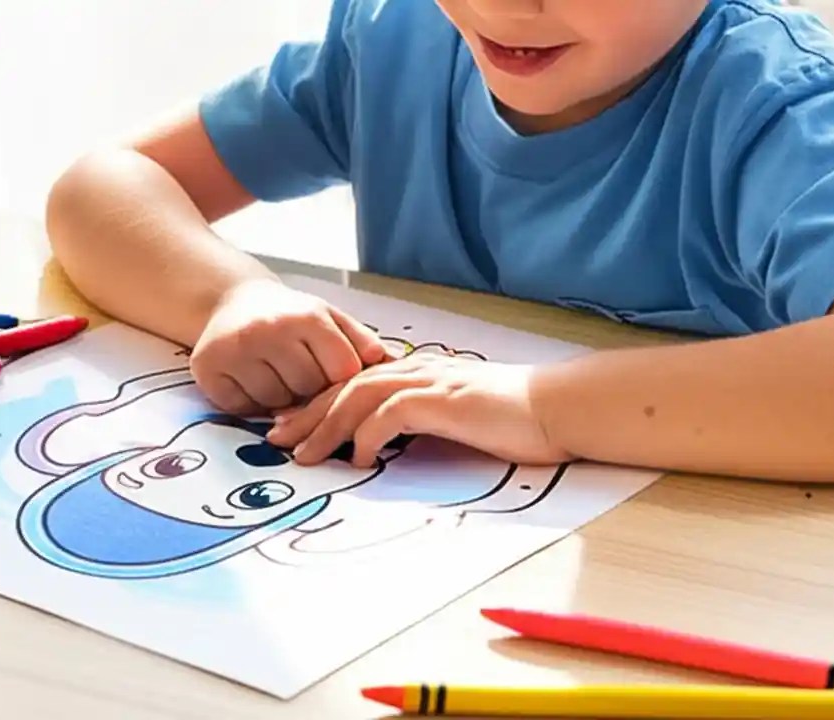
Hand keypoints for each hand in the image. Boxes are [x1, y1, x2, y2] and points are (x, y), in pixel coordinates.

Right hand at [190, 278, 386, 413]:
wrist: (231, 301)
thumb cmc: (290, 316)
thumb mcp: (330, 318)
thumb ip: (363, 342)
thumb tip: (398, 366)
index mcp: (308, 316)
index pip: (342, 372)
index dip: (342, 383)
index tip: (334, 378)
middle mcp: (270, 330)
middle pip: (309, 391)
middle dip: (310, 390)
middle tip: (298, 371)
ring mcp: (236, 350)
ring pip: (276, 404)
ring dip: (281, 401)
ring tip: (275, 375)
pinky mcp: (208, 369)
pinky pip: (243, 409)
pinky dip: (251, 404)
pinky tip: (251, 381)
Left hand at [265, 352, 569, 466]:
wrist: (558, 406)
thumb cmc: (516, 419)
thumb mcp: (460, 418)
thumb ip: (426, 423)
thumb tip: (393, 446)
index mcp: (419, 373)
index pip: (355, 384)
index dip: (320, 405)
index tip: (293, 429)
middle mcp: (418, 371)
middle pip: (345, 386)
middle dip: (307, 413)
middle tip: (275, 439)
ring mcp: (430, 382)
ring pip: (359, 397)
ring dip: (326, 426)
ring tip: (303, 454)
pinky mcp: (444, 401)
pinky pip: (392, 413)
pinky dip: (368, 434)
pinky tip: (357, 457)